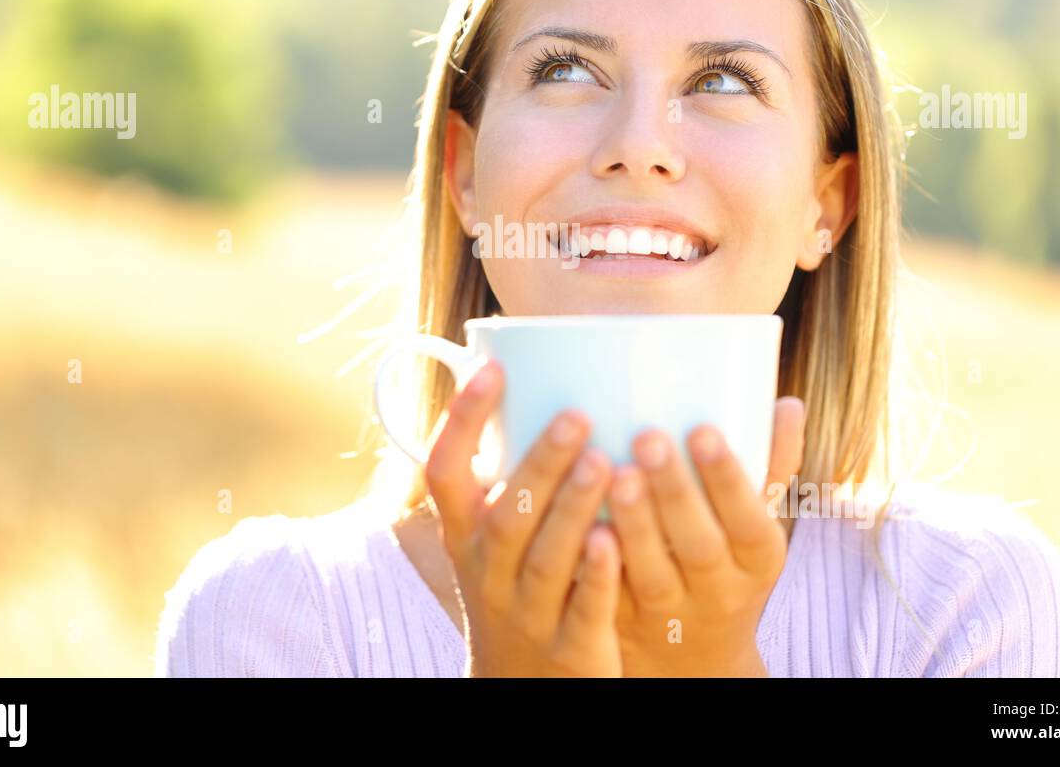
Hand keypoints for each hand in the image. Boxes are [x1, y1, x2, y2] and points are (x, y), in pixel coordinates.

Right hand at [424, 359, 623, 677]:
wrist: (519, 689)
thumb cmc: (516, 589)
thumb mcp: (494, 542)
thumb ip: (513, 481)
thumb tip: (539, 383)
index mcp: (466, 536)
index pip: (445, 473)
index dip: (461, 421)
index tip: (491, 370)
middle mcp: (487, 571)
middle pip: (507, 514)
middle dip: (540, 463)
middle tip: (577, 416)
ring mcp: (525, 612)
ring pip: (546, 558)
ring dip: (573, 509)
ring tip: (606, 462)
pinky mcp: (569, 648)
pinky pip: (583, 609)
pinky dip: (596, 575)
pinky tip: (614, 540)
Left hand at [605, 397, 805, 676]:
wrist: (695, 654)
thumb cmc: (727, 559)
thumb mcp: (756, 521)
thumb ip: (770, 465)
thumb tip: (786, 402)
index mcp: (757, 559)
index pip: (751, 520)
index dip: (728, 479)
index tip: (703, 431)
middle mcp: (719, 590)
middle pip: (699, 545)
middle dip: (674, 491)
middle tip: (648, 438)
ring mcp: (670, 612)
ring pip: (651, 573)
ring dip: (634, 524)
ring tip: (615, 473)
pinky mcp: (624, 624)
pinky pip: (609, 595)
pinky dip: (596, 563)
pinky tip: (581, 524)